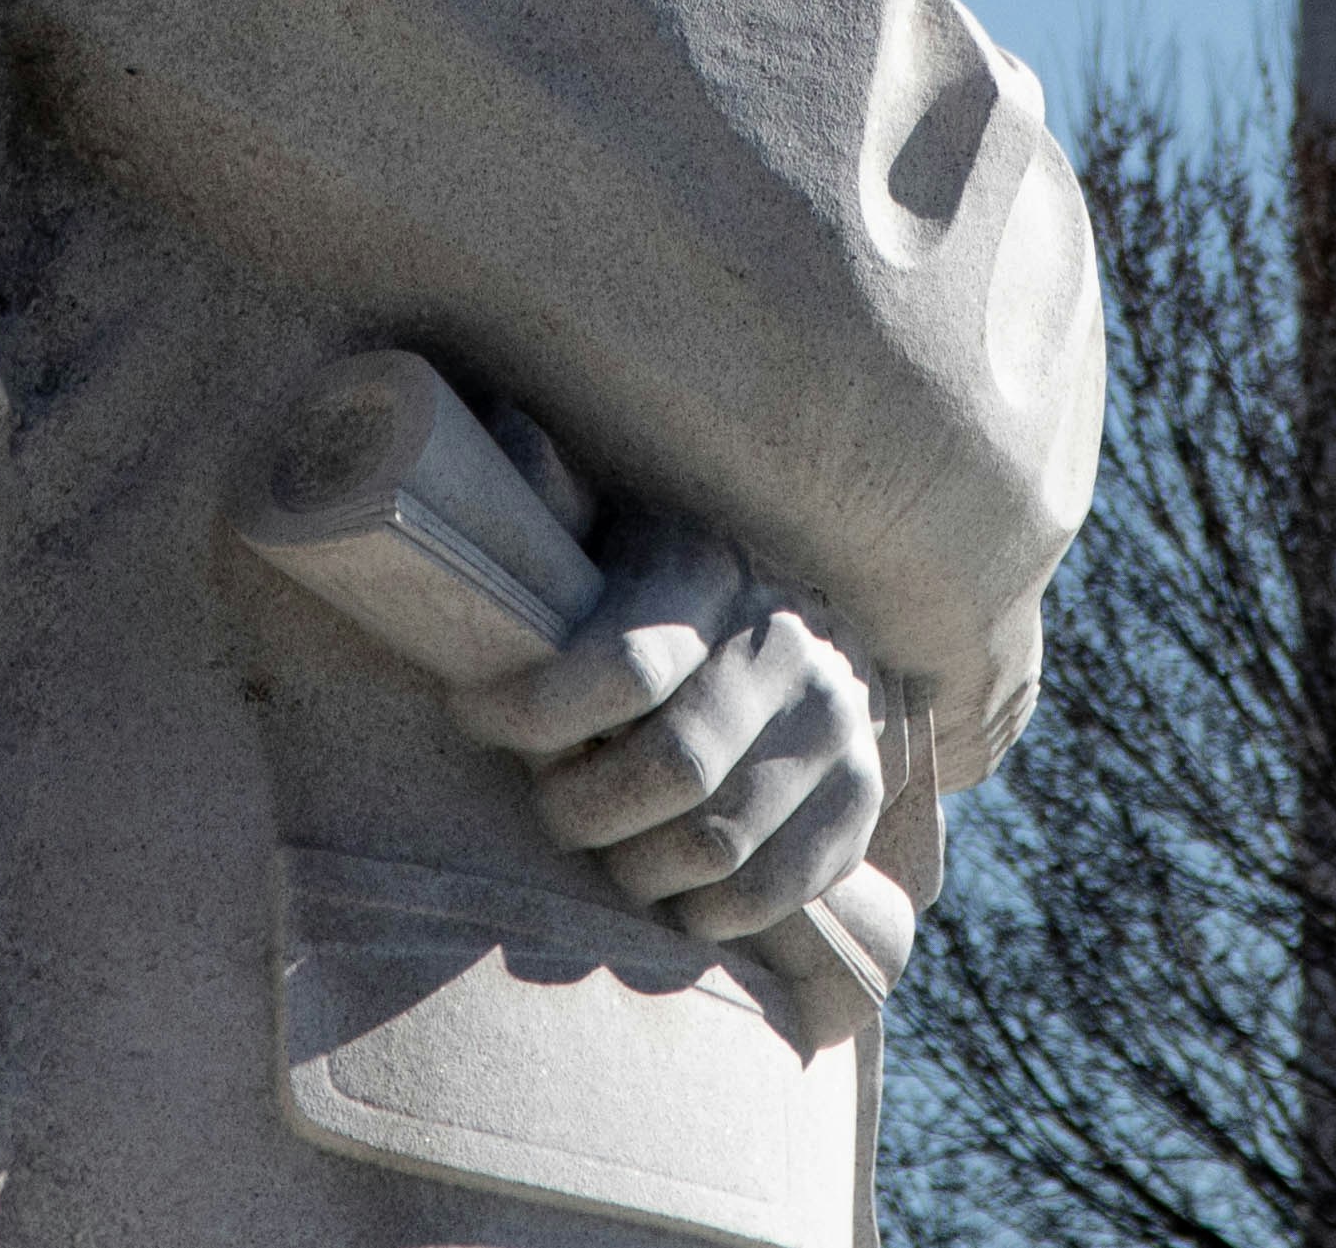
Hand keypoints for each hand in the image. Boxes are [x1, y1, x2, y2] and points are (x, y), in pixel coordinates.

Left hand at [449, 515, 889, 943]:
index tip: (475, 719)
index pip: (625, 667)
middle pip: (673, 770)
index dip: (532, 713)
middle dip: (582, 807)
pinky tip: (672, 883)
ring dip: (636, 866)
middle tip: (550, 803)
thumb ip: (549, 505)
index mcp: (707, 566)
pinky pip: (772, 889)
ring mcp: (833, 720)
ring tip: (607, 845)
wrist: (794, 627)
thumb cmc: (648, 591)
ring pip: (716, 842)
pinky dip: (705, 908)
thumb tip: (497, 427)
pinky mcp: (860, 794)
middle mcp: (784, 639)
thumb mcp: (602, 532)